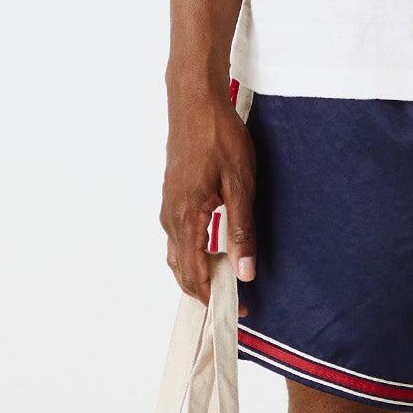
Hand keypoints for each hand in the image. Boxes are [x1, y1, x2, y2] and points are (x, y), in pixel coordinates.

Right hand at [160, 83, 256, 301]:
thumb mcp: (240, 184)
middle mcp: (171, 218)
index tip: (239, 310)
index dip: (216, 298)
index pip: (196, 275)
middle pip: (182, 272)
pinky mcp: (172, 198)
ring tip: (227, 282)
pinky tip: (214, 251)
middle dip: (206, 292)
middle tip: (236, 303)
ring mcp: (168, 208)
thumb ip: (241, 231)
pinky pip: (178, 239)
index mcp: (186, 218)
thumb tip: (244, 271)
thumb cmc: (219, 137)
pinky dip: (193, 255)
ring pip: (178, 256)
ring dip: (199, 275)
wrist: (194, 102)